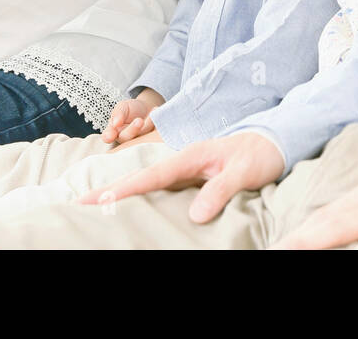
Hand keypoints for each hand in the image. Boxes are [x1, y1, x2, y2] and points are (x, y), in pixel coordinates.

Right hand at [79, 131, 284, 222]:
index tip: (98, 197)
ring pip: (149, 181)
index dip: (124, 188)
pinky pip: (162, 186)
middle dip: (112, 189)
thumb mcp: (243, 172)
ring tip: (98, 204)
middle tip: (82, 203)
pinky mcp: (193, 176)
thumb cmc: (259, 155)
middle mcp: (183, 160)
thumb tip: (195, 215)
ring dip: (124, 192)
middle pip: (141, 177)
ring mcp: (187, 168)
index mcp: (190, 156)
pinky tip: (134, 204)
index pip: (151, 175)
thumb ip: (219, 191)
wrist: (275, 141)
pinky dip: (143, 193)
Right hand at [101, 88, 163, 143]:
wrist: (147, 108)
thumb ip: (118, 113)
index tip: (111, 135)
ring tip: (153, 112)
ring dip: (147, 125)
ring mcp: (137, 141)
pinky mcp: (150, 141)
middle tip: (139, 120)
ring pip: (140, 137)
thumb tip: (115, 123)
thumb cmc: (131, 108)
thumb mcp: (123, 106)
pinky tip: (157, 113)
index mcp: (114, 131)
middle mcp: (124, 138)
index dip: (108, 136)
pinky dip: (156, 125)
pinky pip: (153, 136)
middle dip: (133, 129)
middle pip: (125, 138)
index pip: (107, 136)